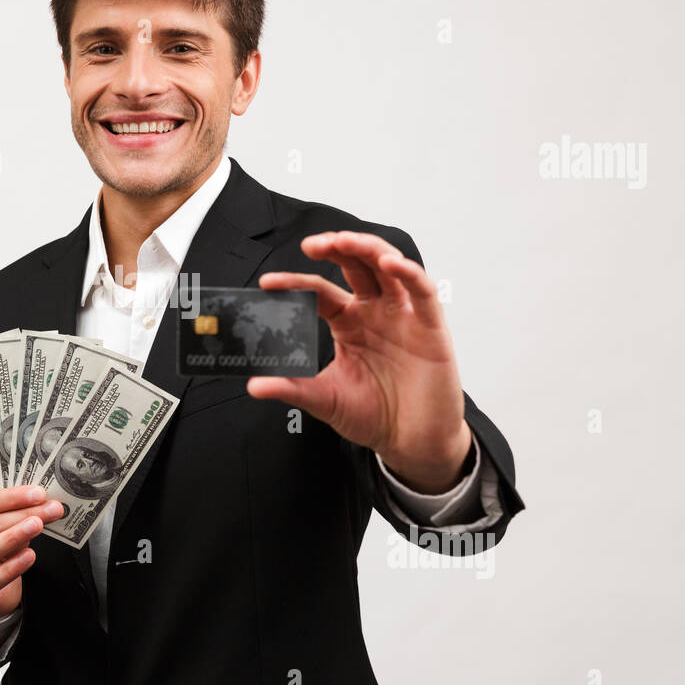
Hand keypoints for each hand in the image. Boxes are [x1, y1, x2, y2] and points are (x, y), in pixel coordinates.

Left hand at [247, 231, 471, 493]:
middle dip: (335, 248)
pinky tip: (389, 263)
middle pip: (356, 266)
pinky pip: (422, 292)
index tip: (268, 284)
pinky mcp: (430, 327)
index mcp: (349, 324)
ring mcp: (403, 316)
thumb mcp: (325, 399)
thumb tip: (254, 385)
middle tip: (312, 244)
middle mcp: (375, 313)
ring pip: (388, 268)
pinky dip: (408, 272)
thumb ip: (293, 388)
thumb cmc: (375, 416)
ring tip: (344, 241)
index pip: (320, 293)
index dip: (296, 284)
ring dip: (367, 249)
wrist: (411, 442)